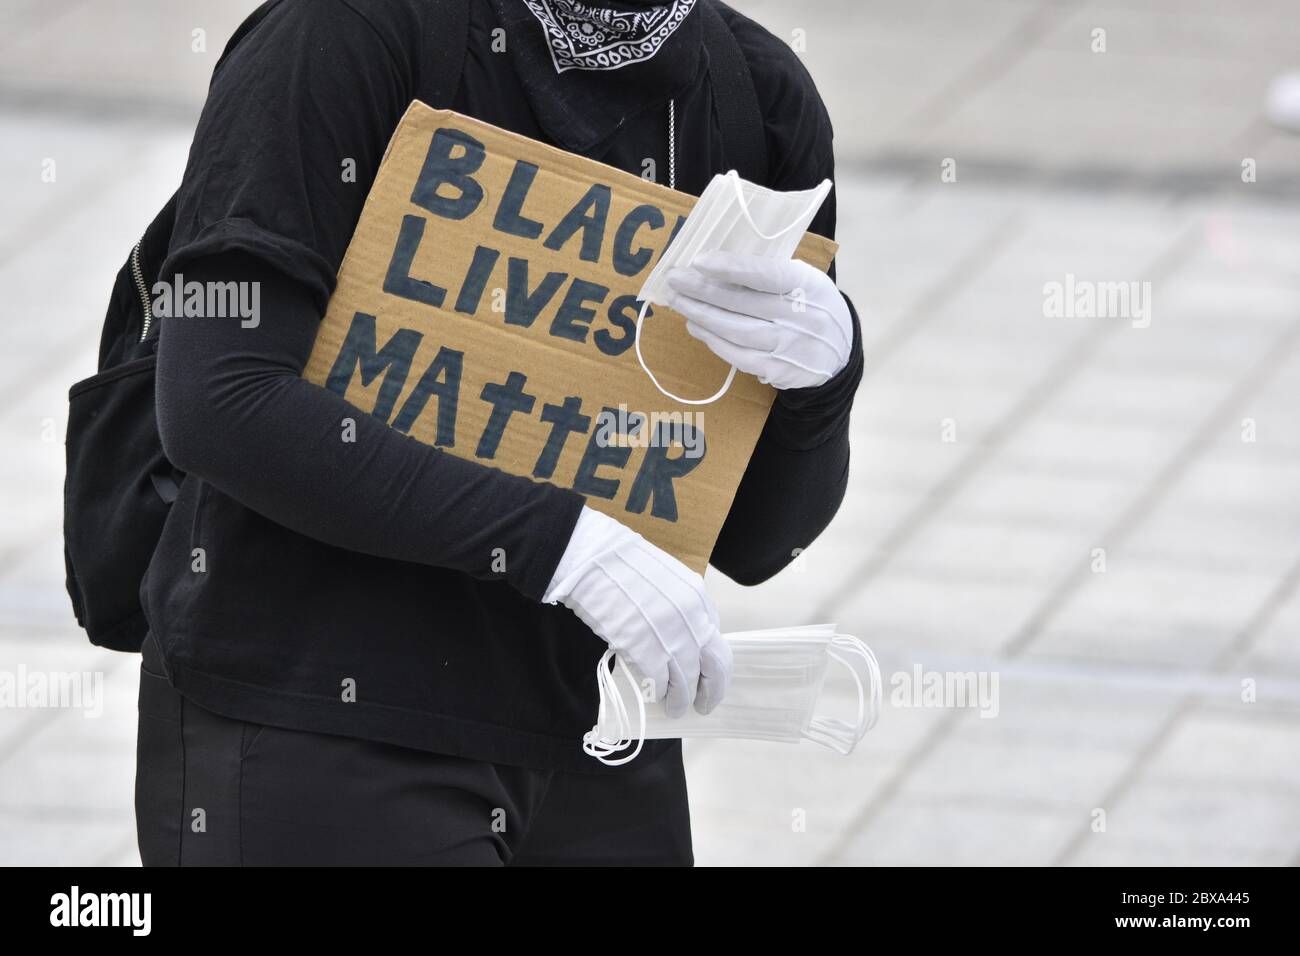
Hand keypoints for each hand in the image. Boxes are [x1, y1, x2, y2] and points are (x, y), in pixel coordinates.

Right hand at [544, 507, 730, 716]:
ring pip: (686, 681)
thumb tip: (683, 635)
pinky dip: (658, 691)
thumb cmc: (622, 564)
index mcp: (698, 598)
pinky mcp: (643, 647)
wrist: (592, 558)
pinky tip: (653, 693)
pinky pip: (658, 681)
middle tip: (704, 704)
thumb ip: (681, 607)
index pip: (717, 641)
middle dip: (711, 690)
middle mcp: (691, 618)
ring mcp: (669, 634)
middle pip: (714, 666)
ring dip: (681, 700)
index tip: (706, 677)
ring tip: (674, 709)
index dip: (712, 665)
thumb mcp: (666, 579)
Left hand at [665, 250, 852, 389]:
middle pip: (742, 303)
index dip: (731, 268)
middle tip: (674, 280)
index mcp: (807, 284)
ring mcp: (789, 346)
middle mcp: (800, 316)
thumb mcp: (803, 279)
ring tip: (679, 302)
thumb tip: (713, 265)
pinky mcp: (778, 370)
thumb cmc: (810, 304)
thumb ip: (767, 272)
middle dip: (702, 290)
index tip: (699, 261)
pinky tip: (697, 328)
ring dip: (702, 316)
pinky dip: (714, 341)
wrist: (840, 351)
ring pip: (736, 330)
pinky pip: (738, 355)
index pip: (766, 274)